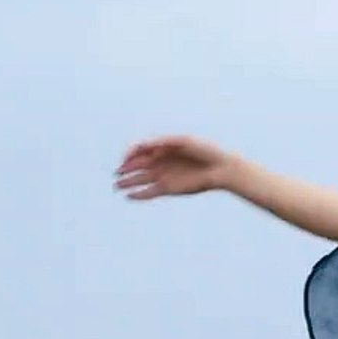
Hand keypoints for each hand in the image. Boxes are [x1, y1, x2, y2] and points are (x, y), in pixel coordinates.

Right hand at [113, 135, 240, 199]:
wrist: (220, 169)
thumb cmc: (204, 150)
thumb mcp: (182, 141)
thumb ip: (162, 142)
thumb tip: (143, 145)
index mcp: (162, 148)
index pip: (140, 150)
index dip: (130, 154)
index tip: (126, 158)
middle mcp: (160, 162)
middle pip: (137, 166)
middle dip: (125, 169)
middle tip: (117, 173)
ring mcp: (164, 176)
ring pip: (141, 180)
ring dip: (128, 183)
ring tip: (117, 186)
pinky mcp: (169, 189)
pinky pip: (150, 193)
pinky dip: (140, 195)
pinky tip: (129, 196)